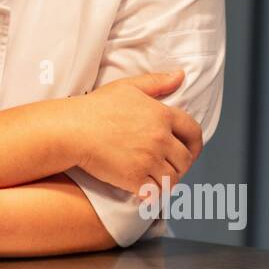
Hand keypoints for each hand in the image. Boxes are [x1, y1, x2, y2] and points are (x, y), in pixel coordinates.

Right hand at [70, 69, 203, 198]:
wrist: (72, 130)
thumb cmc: (96, 107)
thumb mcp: (127, 87)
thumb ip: (157, 83)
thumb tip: (180, 75)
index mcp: (162, 115)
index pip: (194, 132)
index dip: (195, 144)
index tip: (190, 151)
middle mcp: (160, 138)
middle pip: (185, 159)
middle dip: (181, 165)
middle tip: (170, 167)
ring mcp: (149, 160)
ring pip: (172, 178)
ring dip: (167, 181)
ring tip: (157, 179)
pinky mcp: (135, 179)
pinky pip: (155, 192)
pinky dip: (153, 193)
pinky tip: (145, 189)